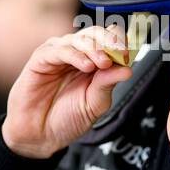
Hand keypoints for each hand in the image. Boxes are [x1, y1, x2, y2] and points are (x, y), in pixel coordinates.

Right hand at [1, 26, 133, 158]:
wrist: (40, 135)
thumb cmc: (66, 118)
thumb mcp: (95, 103)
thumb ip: (108, 84)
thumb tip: (128, 69)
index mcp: (92, 62)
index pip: (109, 41)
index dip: (120, 44)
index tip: (129, 54)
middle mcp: (76, 54)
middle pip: (95, 34)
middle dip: (110, 41)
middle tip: (120, 52)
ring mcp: (58, 54)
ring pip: (79, 39)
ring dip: (95, 49)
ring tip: (103, 63)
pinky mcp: (40, 59)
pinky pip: (59, 50)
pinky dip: (75, 55)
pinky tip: (86, 66)